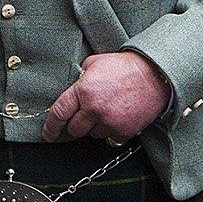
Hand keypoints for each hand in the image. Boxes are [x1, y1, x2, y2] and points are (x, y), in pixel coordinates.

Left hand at [42, 52, 169, 143]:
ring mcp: (109, 122)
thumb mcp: (95, 62)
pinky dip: (111, 131)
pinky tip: (117, 118)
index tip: (48, 134)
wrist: (154, 75)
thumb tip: (74, 86)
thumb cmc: (125, 67)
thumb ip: (81, 76)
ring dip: (95, 127)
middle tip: (86, 115)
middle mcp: (94, 109)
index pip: (59, 113)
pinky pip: (110, 138)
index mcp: (83, 91)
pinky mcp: (123, 131)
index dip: (50, 126)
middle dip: (77, 124)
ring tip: (107, 110)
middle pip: (75, 129)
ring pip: (93, 134)